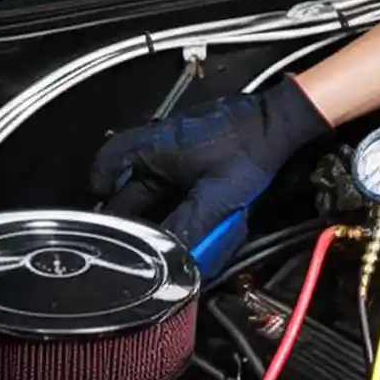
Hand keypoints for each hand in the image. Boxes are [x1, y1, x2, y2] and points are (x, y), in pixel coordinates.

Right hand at [90, 76, 329, 274]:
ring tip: (154, 230)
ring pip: (148, 181)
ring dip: (149, 205)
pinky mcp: (191, 150)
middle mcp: (157, 143)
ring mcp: (174, 145)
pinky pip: (169, 177)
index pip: (105, 169)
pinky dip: (169, 196)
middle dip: (129, 210)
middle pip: (127, 181)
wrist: (277, 123)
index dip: (102, 198)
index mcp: (151, 148)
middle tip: (133, 235)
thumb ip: (189, 229)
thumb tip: (172, 257)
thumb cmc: (249, 146)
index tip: (103, 220)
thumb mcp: (215, 197)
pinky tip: (181, 214)